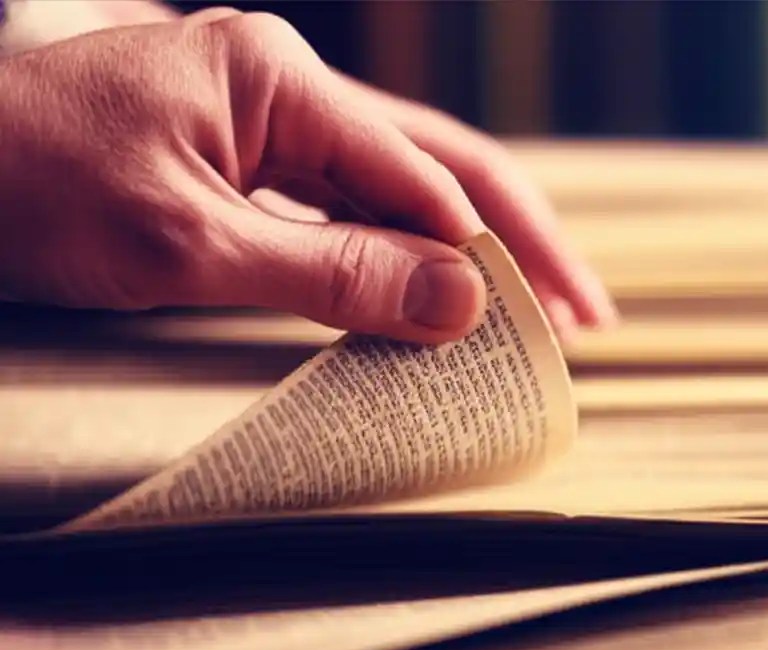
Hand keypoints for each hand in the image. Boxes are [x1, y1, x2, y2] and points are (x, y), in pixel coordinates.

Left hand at [0, 9, 610, 343]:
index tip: (532, 327)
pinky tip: (441, 290)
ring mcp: (271, 120)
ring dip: (470, 249)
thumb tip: (463, 299)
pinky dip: (401, 255)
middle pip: (439, 163)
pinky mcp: (250, 158)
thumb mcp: (187, 245)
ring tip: (542, 306)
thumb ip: (332, 274)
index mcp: (280, 79)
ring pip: (404, 186)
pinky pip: (350, 206)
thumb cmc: (31, 188)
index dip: (481, 253)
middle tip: (586, 311)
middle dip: (518, 239)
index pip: (418, 172)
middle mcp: (289, 87)